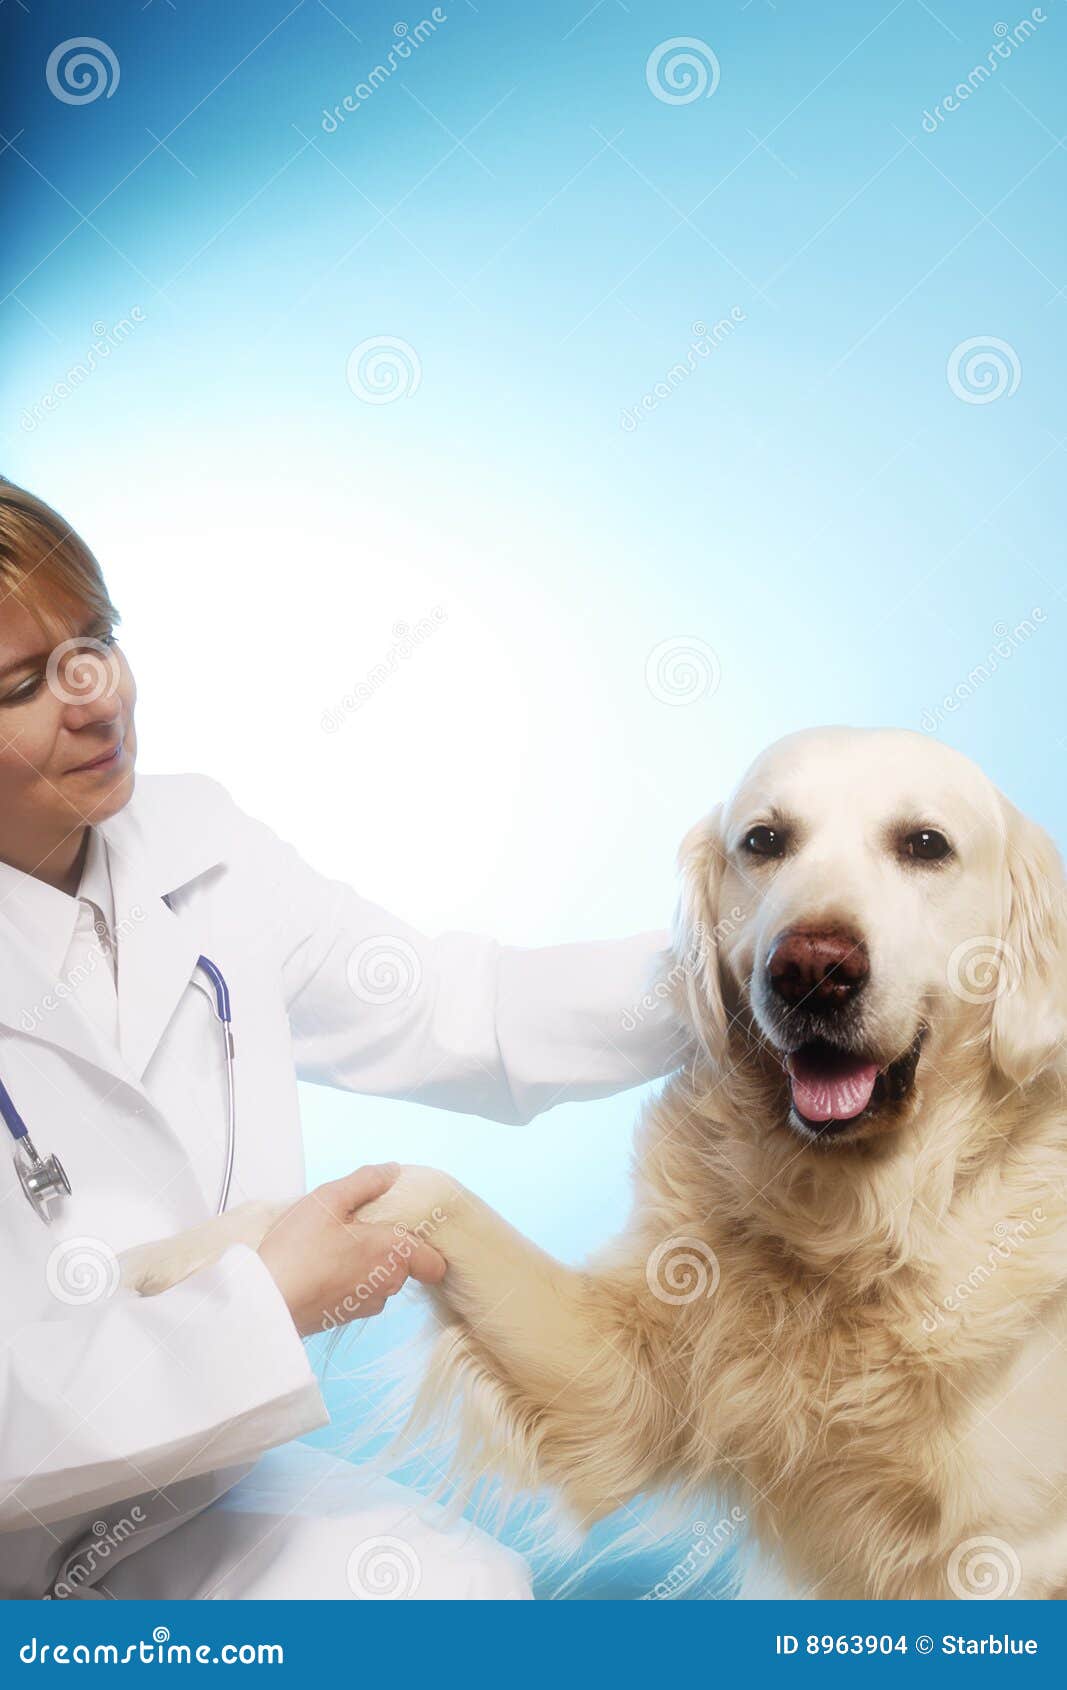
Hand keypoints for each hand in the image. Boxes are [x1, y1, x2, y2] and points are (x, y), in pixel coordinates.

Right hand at [257, 1163, 446, 1336]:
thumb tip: (392, 1172)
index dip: (424, 1243)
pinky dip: (347, 1280)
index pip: (433, 1262)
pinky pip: (358, 1293)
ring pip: (380, 1279)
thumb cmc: (298, 1249)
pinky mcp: (345, 1317)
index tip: (400, 1227)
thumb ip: (366, 1181)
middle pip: (403, 1264)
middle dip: (385, 1245)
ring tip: (330, 1246)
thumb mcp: (329, 1199)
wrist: (266, 1302)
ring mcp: (366, 1305)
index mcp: (393, 1254)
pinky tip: (320, 1267)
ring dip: (365, 1263)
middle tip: (351, 1227)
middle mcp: (387, 1284)